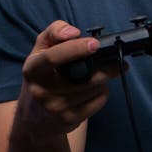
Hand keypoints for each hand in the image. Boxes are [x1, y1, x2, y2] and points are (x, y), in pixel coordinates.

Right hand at [13, 20, 125, 144]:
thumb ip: (55, 32)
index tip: (95, 44)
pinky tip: (94, 91)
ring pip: (95, 88)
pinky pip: (98, 101)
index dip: (75, 49)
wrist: (36, 116)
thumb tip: (73, 32)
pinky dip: (102, 94)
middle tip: (118, 61)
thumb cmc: (44, 75)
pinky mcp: (68, 120)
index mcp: (33, 68)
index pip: (53, 57)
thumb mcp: (42, 50)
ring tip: (97, 76)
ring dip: (103, 80)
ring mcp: (54, 107)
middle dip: (105, 67)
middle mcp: (41, 90)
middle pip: (84, 75)